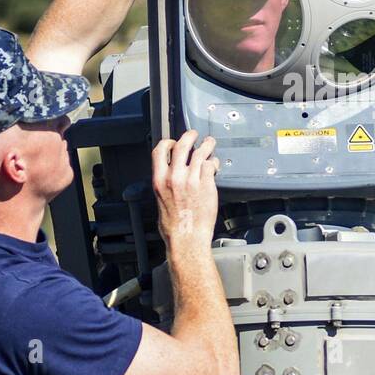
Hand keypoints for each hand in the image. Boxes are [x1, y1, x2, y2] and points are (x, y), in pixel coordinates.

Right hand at [151, 131, 219, 251]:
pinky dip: (213, 163)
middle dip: (189, 136)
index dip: (168, 142)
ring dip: (206, 145)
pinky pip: (211, 166)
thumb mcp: (160, 201)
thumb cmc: (173, 226)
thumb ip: (165, 185)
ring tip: (209, 144)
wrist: (187, 239)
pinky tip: (214, 165)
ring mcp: (192, 180)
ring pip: (200, 152)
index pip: (160, 151)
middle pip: (182, 145)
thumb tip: (170, 177)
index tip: (173, 142)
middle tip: (194, 135)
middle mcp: (175, 177)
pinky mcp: (207, 185)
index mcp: (160, 181)